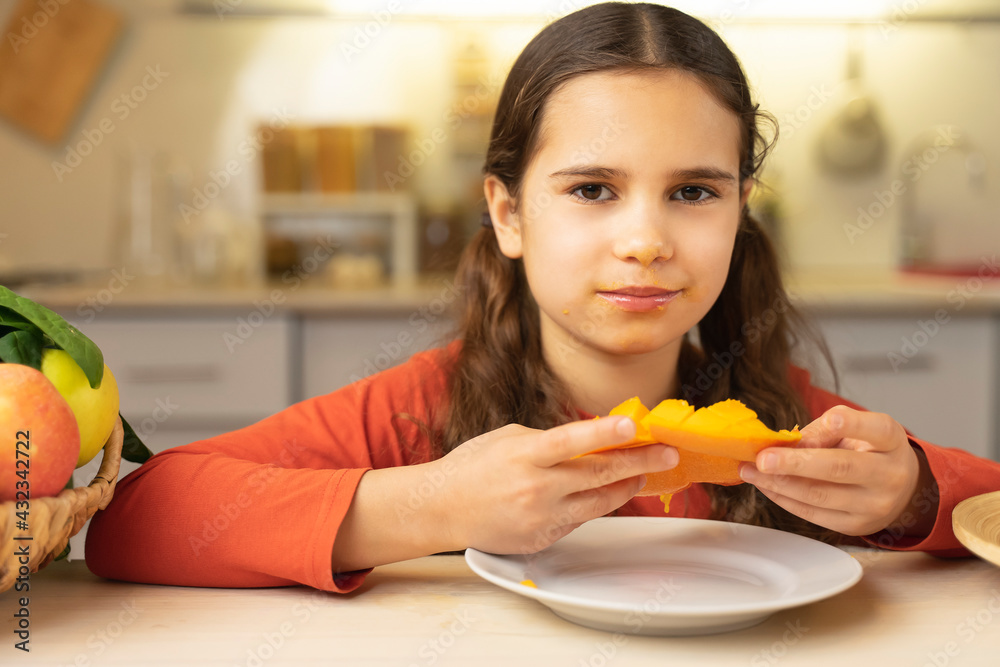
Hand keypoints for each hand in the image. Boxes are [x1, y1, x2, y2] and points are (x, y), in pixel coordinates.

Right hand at [437, 416, 677, 554]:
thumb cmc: (473, 467)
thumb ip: (549, 440)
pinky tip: (606, 492)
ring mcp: (542, 516)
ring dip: (626, 486)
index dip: (604, 433)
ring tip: (644, 474)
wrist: (442, 509)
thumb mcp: (508, 438)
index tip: (633, 426)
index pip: (571, 441)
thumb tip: (589, 439)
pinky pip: (580, 519)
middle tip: (667, 453)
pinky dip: (595, 503)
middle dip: (639, 462)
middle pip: (598, 474)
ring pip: (599, 501)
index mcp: (525, 454)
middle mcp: (536, 487)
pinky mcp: (543, 537)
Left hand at [738, 405, 925, 535]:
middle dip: (796, 463)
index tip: (829, 420)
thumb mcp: (860, 429)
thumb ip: (827, 429)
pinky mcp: (855, 525)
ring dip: (778, 483)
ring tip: (750, 470)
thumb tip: (788, 444)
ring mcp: (873, 505)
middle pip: (840, 468)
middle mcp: (888, 475)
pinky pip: (812, 514)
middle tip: (763, 458)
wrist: (900, 489)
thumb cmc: (872, 450)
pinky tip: (765, 485)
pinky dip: (783, 498)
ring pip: (819, 496)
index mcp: (891, 441)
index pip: (877, 429)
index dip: (853, 424)